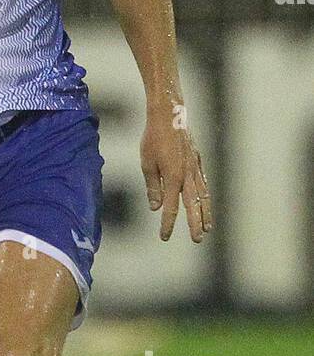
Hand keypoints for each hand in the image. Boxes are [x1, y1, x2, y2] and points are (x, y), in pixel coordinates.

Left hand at [140, 110, 211, 242]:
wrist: (169, 116)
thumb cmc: (153, 139)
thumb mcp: (147, 164)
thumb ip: (153, 187)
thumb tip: (156, 207)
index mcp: (173, 178)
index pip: (171, 208)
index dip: (168, 224)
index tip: (164, 236)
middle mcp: (187, 175)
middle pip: (193, 206)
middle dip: (195, 224)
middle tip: (198, 239)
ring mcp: (195, 168)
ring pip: (203, 196)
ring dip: (205, 213)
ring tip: (207, 227)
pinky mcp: (197, 161)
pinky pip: (203, 183)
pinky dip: (205, 196)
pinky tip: (204, 202)